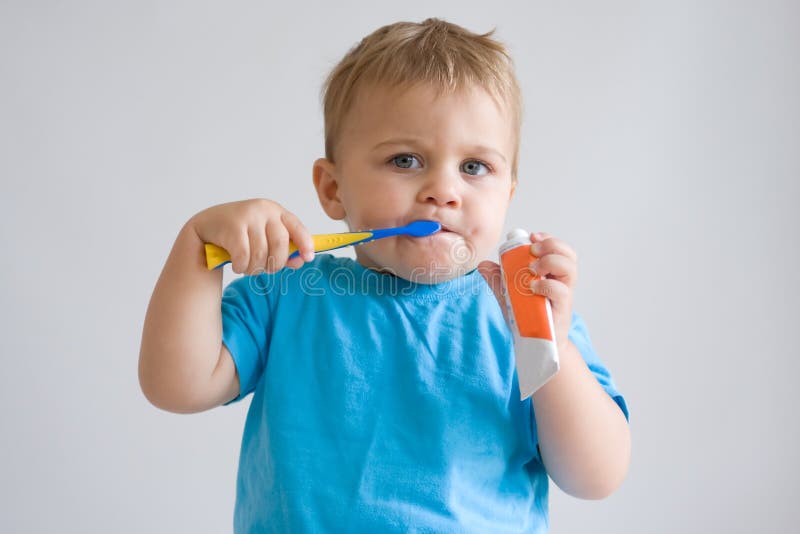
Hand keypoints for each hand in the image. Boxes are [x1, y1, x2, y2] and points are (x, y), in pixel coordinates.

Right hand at [189, 198, 314, 274]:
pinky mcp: (232, 227)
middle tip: (265, 269)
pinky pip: (244, 257)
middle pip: (281, 245)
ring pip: (261, 254)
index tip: (308, 258)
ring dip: (254, 269)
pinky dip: (241, 267)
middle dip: (275, 264)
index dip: (305, 244)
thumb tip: (300, 261)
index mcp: (276, 211)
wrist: (207, 226)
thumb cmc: (240, 234)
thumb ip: (283, 249)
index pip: (297, 227)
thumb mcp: (264, 237)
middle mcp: (264, 210)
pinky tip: (237, 265)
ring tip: (248, 267)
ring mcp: (248, 217)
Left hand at [478, 231, 577, 352]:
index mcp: (551, 273)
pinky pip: (561, 290)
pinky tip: (532, 288)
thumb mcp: (507, 295)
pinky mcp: (562, 309)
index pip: (558, 247)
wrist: (534, 344)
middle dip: (550, 245)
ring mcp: (563, 294)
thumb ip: (497, 279)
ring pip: (570, 267)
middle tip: (532, 251)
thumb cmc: (526, 317)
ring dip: (550, 261)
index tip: (531, 237)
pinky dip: (546, 284)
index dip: (547, 238)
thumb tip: (482, 265)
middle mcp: (561, 281)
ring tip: (532, 269)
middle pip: (568, 253)